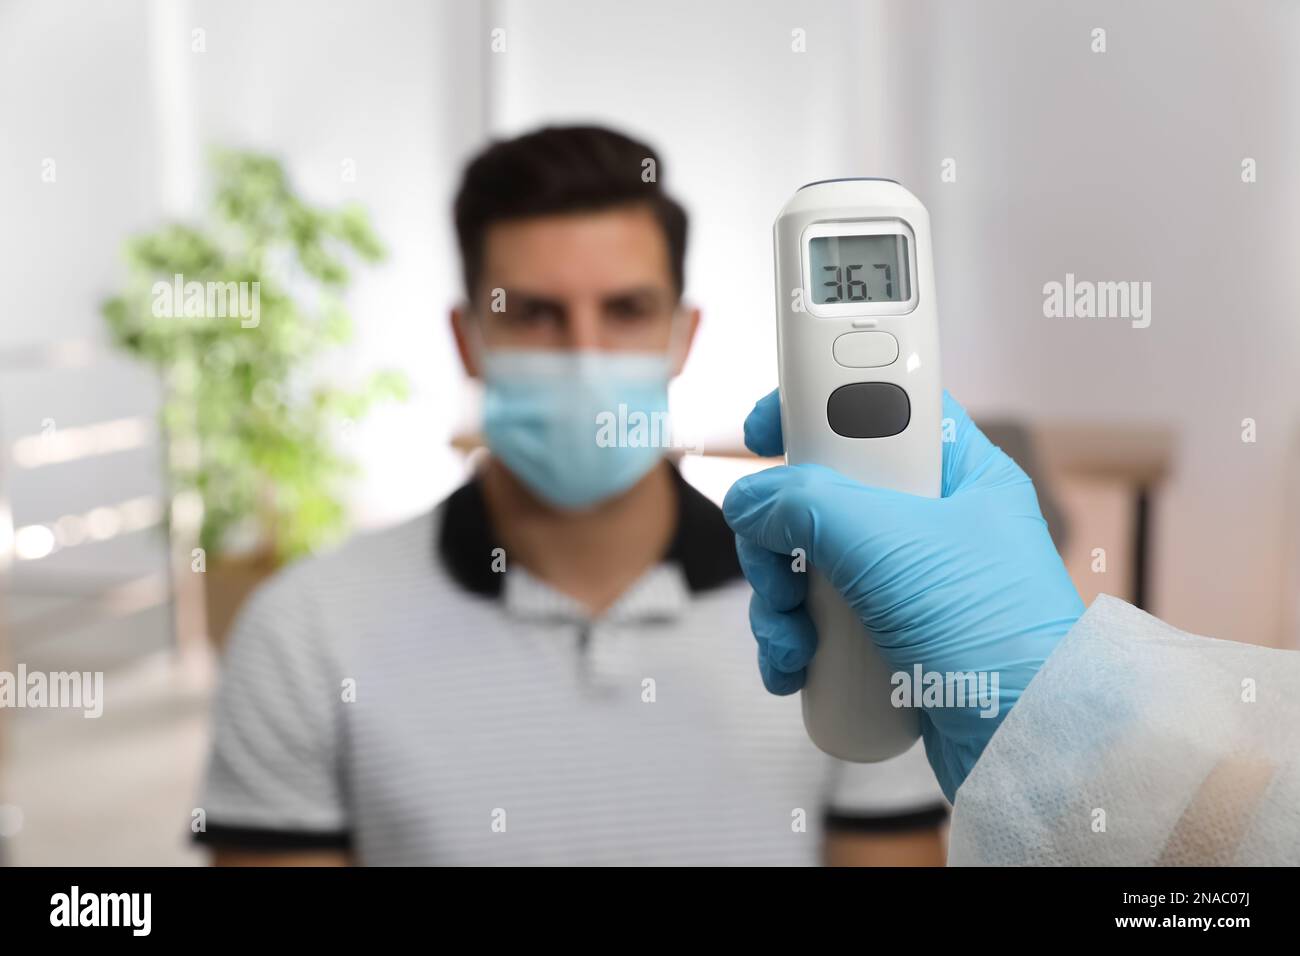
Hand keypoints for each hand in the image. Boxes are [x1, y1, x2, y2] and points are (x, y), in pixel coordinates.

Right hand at [722, 389, 1084, 799]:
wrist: (1030, 745)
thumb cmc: (989, 631)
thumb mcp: (887, 545)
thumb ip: (806, 503)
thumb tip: (747, 498)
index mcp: (955, 472)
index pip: (879, 407)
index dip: (818, 409)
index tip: (764, 432)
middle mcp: (932, 520)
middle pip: (823, 493)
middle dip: (778, 539)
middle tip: (775, 575)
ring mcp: (908, 581)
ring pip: (809, 561)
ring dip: (778, 601)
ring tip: (787, 643)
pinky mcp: (891, 635)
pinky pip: (820, 618)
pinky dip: (794, 640)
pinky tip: (791, 669)